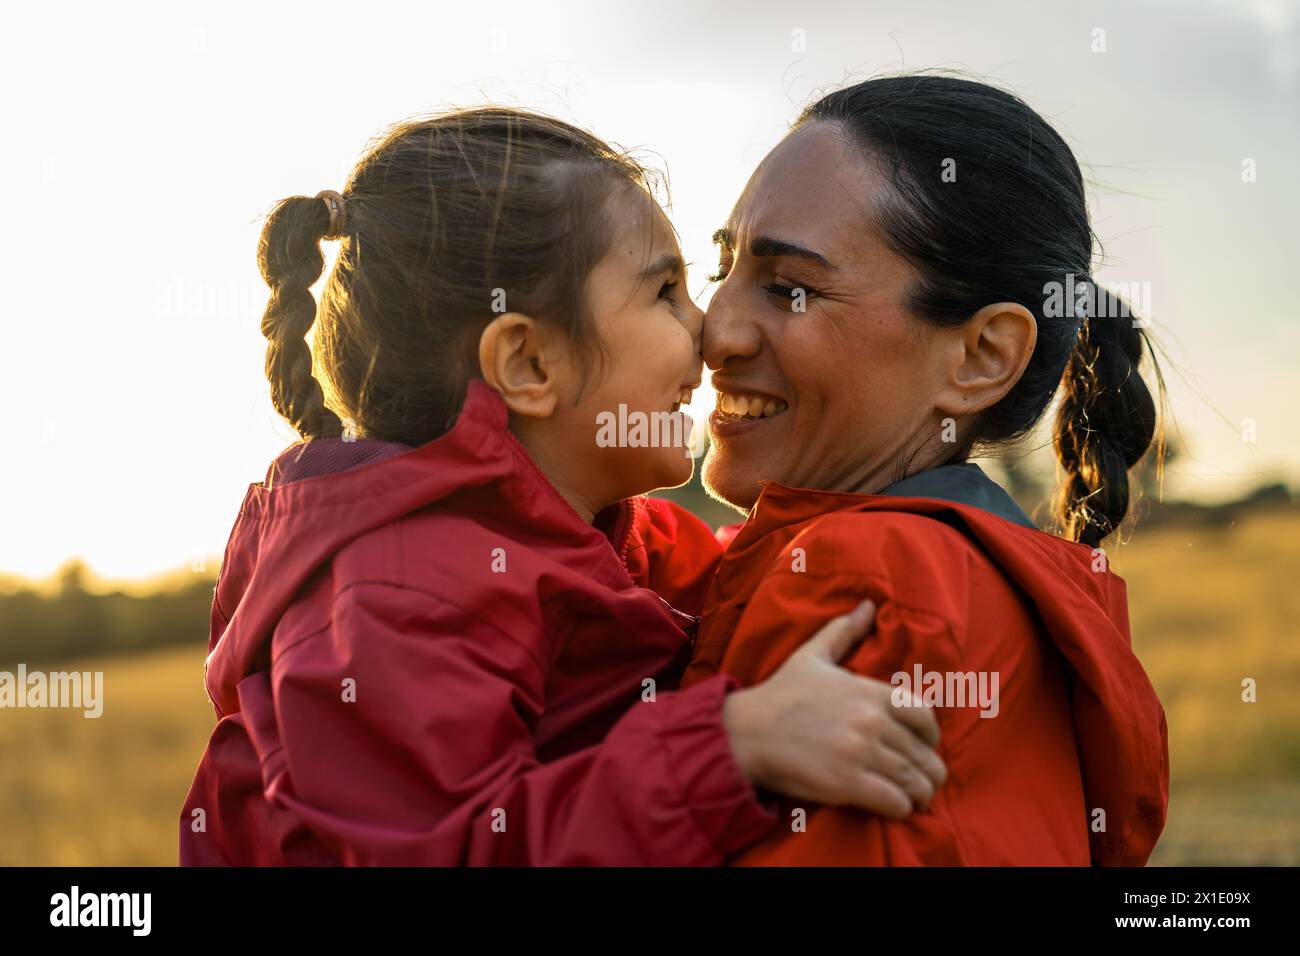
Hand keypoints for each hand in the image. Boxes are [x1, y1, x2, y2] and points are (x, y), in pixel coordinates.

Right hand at [722, 600, 946, 818]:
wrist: (746, 731)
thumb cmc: (779, 694)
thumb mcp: (811, 655)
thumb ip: (843, 632)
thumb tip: (867, 606)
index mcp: (870, 691)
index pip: (925, 715)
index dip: (931, 735)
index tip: (923, 746)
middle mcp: (872, 720)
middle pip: (923, 753)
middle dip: (929, 771)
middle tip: (924, 781)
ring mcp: (861, 752)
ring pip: (914, 780)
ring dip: (920, 793)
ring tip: (916, 799)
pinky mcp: (848, 783)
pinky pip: (895, 801)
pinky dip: (902, 808)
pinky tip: (896, 807)